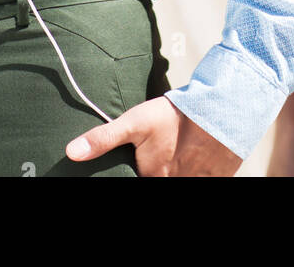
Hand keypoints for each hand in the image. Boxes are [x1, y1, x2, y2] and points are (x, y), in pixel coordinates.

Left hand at [65, 95, 242, 176]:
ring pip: (180, 181)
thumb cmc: (174, 115)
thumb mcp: (135, 122)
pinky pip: (200, 181)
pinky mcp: (215, 179)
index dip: (135, 174)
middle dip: (156, 172)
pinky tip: (191, 160)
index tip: (141, 165)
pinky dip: (195, 173)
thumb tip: (71, 152)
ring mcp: (196, 183)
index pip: (134, 183)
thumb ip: (103, 138)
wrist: (221, 108)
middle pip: (157, 181)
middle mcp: (174, 185)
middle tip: (158, 157)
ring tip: (173, 155)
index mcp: (153, 178)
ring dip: (175, 171)